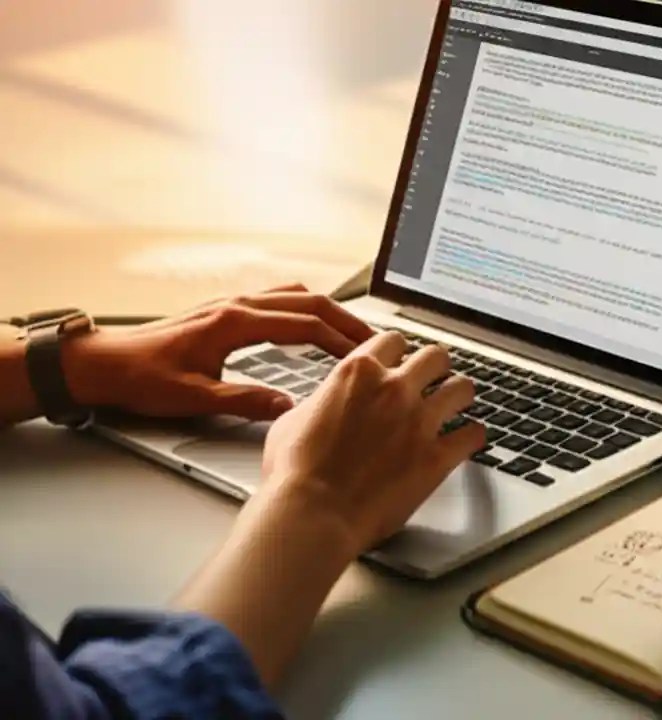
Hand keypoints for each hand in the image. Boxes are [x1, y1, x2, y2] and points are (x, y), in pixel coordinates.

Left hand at [62, 283, 373, 420]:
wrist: (103, 363)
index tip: (366, 356)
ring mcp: (231, 304)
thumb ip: (245, 401)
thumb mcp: (194, 398)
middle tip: (376, 342)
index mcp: (234, 322)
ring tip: (353, 333)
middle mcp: (236, 305)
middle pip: (309, 302)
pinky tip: (313, 326)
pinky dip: (306, 309)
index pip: (304, 324)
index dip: (340, 340)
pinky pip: (279, 299)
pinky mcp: (226, 311)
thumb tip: (289, 407)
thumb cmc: (141, 379)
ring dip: (329, 312)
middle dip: (347, 321)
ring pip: (296, 296)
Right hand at [260, 330, 484, 553]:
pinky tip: (467, 439)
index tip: (401, 361)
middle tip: (434, 379)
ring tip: (457, 404)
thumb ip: (320, 402)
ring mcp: (419, 421)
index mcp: (358, 373)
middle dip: (436, 367)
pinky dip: (473, 436)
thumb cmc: (295, 472)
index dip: (398, 351)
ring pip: (462, 388)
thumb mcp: (293, 420)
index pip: (392, 341)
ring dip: (459, 395)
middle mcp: (394, 389)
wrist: (314, 512)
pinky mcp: (437, 456)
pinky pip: (474, 435)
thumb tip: (324, 403)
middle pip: (436, 356)